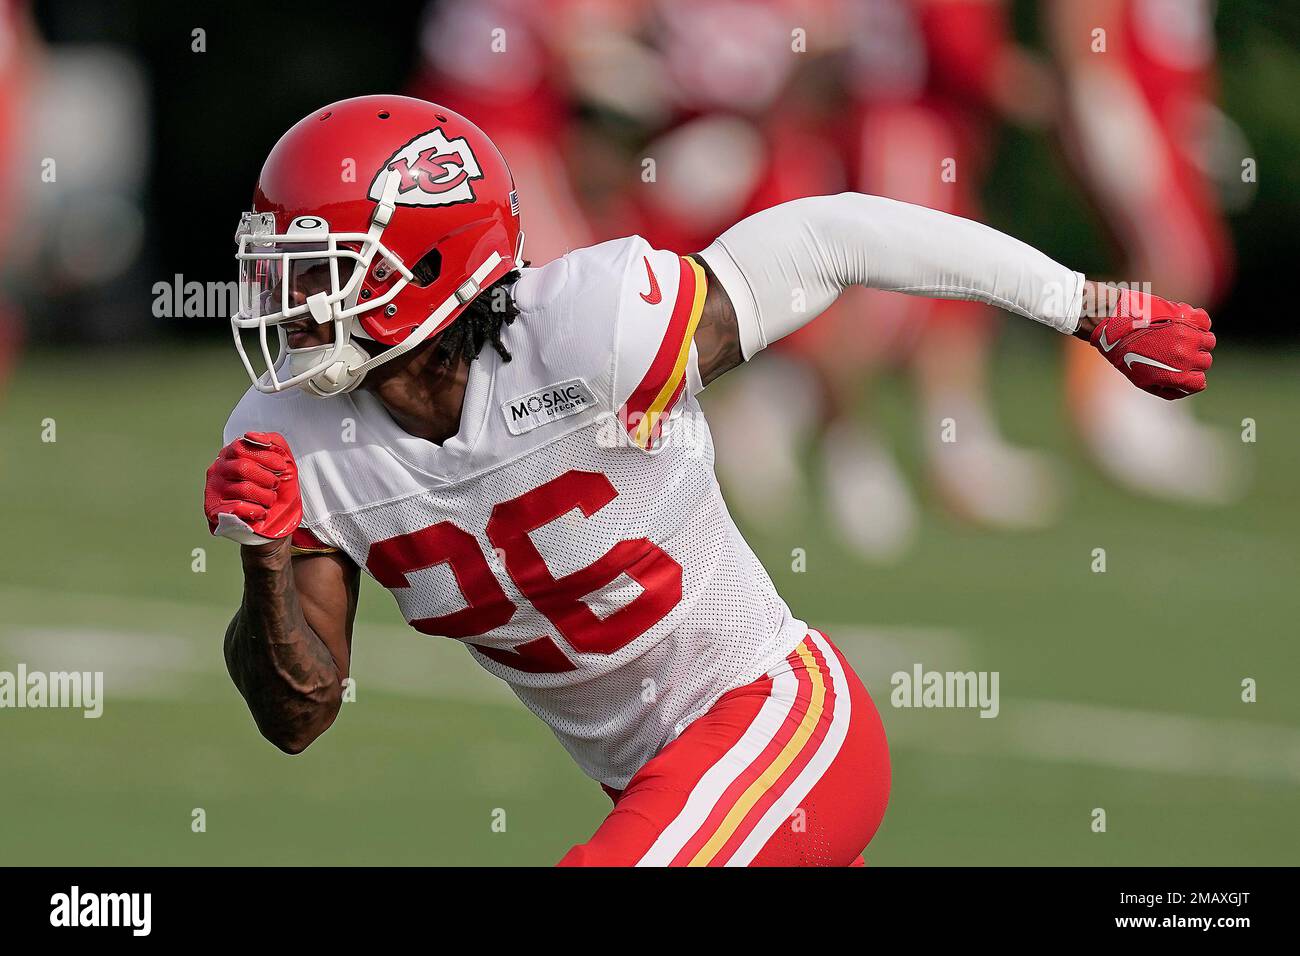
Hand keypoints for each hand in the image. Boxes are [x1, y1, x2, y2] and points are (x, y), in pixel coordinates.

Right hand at [204, 432, 302, 545]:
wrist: (275, 522)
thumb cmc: (275, 488)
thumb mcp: (283, 461)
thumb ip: (273, 442)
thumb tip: (250, 435)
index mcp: (230, 455)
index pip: (242, 447)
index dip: (265, 456)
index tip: (282, 467)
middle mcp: (217, 470)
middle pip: (242, 467)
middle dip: (267, 478)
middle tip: (275, 485)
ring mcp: (213, 491)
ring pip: (243, 489)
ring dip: (265, 496)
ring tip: (269, 500)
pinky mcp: (214, 511)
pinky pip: (237, 508)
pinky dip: (256, 511)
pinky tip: (261, 512)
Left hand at [1089, 289, 1214, 399]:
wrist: (1114, 326)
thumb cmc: (1125, 356)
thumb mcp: (1142, 381)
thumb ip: (1166, 389)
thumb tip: (1184, 389)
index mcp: (1177, 376)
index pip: (1200, 382)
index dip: (1191, 378)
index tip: (1181, 372)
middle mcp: (1187, 357)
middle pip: (1205, 362)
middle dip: (1193, 360)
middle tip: (1175, 353)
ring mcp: (1189, 336)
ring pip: (1208, 341)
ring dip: (1198, 341)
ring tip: (1179, 337)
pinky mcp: (1187, 316)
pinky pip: (1204, 321)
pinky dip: (1199, 322)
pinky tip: (1185, 324)